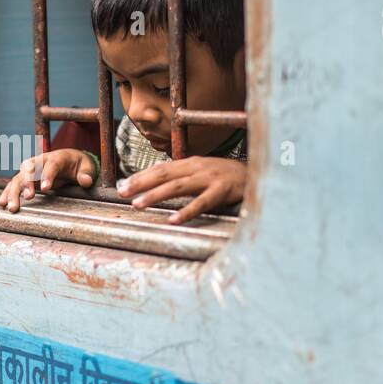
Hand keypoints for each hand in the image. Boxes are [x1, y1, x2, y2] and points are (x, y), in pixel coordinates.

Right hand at [0, 148, 95, 212]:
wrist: (69, 160)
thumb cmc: (79, 165)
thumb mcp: (87, 167)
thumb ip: (86, 173)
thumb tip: (85, 181)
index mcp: (57, 157)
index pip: (51, 165)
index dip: (48, 175)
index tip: (46, 188)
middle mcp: (40, 161)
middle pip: (30, 170)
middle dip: (27, 183)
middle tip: (28, 198)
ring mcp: (31, 169)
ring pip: (19, 178)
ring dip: (13, 192)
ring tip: (11, 207)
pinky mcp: (26, 177)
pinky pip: (15, 184)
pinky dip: (8, 193)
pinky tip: (2, 204)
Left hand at [116, 156, 246, 223]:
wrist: (260, 175)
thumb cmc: (228, 177)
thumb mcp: (203, 172)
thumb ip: (182, 175)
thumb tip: (156, 177)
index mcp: (191, 163)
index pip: (161, 169)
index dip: (141, 176)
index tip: (122, 185)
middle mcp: (198, 168)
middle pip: (164, 174)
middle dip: (141, 183)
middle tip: (122, 193)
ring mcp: (210, 178)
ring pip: (178, 187)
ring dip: (155, 195)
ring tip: (138, 205)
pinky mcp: (223, 191)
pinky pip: (202, 203)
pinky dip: (186, 211)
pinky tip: (173, 219)